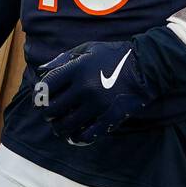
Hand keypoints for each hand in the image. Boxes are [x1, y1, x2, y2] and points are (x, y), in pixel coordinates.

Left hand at [36, 39, 155, 144]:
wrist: (146, 66)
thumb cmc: (114, 55)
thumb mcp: (88, 49)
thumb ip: (63, 59)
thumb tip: (41, 70)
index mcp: (76, 69)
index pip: (46, 88)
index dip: (39, 96)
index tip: (40, 101)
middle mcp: (84, 88)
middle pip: (53, 109)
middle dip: (48, 114)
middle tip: (50, 115)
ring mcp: (97, 105)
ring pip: (67, 125)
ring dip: (60, 128)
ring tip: (60, 127)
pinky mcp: (110, 117)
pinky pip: (87, 134)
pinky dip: (78, 137)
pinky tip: (76, 135)